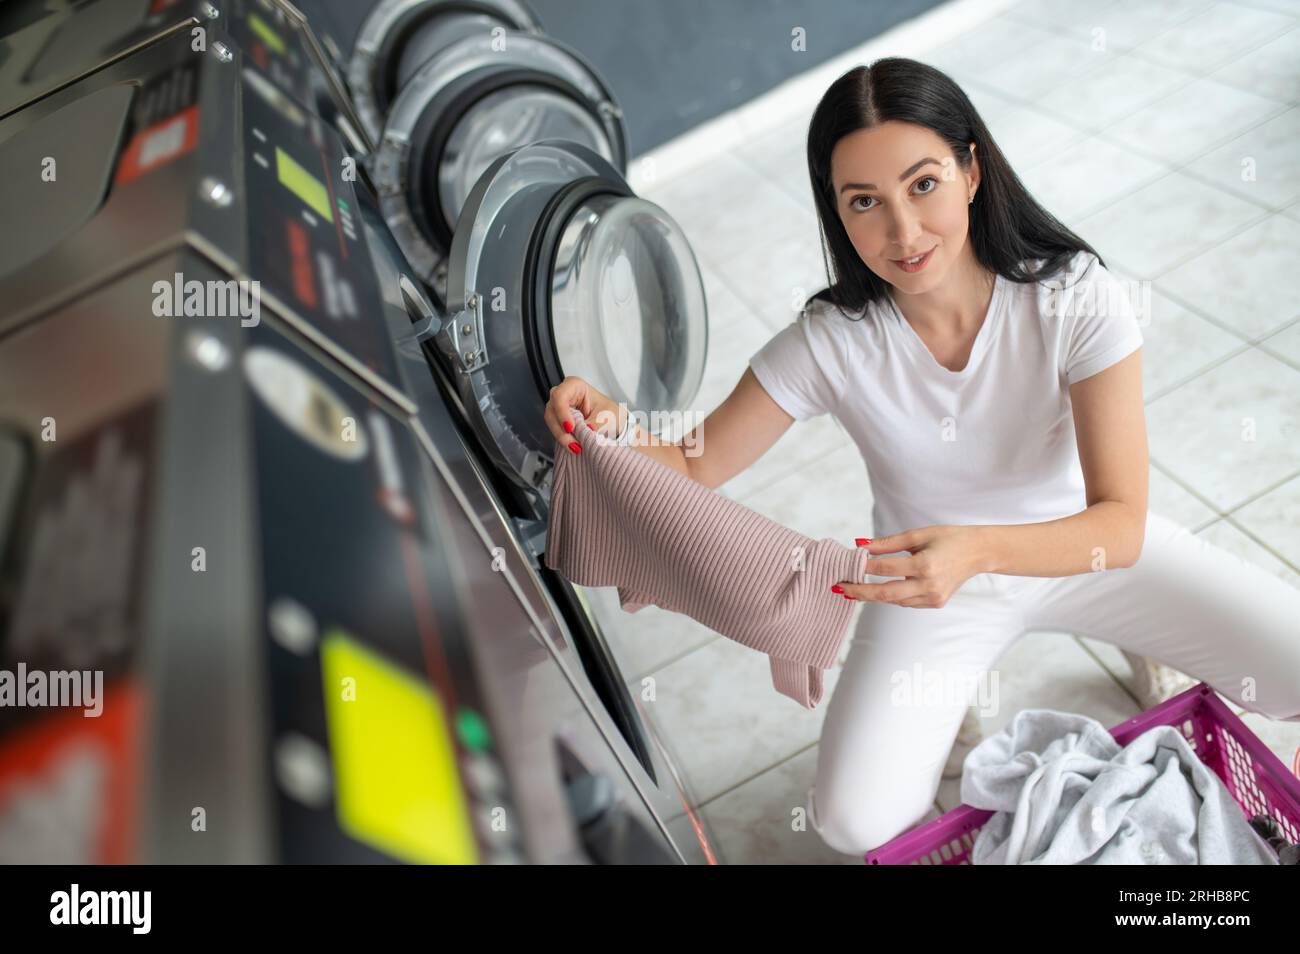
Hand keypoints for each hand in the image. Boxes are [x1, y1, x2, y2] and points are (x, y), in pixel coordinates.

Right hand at [543, 376, 621, 452]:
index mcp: (575, 385)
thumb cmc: (610, 413)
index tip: (571, 428)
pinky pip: (555, 430)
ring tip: (577, 448)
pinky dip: (563, 440)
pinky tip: (573, 447)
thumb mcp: (607, 417)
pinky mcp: (558, 421)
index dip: (563, 413)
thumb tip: (585, 432)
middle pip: (552, 411)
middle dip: (561, 430)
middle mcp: (564, 395)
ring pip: (551, 422)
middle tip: (575, 444)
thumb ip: (594, 424)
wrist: (612, 422)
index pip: (560, 396)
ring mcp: (559, 408)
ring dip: (562, 437)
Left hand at [834, 525, 987, 607]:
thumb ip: (888, 543)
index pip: (885, 568)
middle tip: (839, 587)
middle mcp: (929, 585)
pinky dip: (892, 596)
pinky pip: (906, 602)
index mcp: (925, 565)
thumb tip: (860, 545)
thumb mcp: (917, 534)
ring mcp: (933, 597)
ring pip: (894, 600)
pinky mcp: (935, 603)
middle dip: (859, 592)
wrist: (978, 552)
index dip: (863, 566)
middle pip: (885, 593)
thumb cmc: (948, 538)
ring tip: (853, 588)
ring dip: (873, 595)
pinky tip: (879, 589)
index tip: (846, 563)